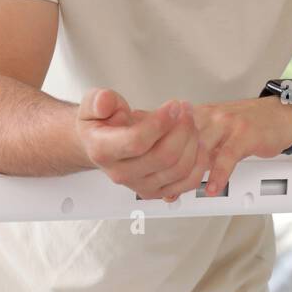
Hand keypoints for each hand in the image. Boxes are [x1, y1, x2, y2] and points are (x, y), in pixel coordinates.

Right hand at [75, 88, 207, 200]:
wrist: (99, 144)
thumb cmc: (100, 123)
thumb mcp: (92, 104)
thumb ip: (98, 100)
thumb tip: (104, 102)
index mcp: (103, 151)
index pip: (137, 142)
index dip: (161, 122)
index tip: (173, 105)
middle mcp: (121, 173)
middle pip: (163, 157)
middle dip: (182, 129)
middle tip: (185, 109)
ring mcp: (140, 185)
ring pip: (179, 169)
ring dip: (192, 142)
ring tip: (189, 122)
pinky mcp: (157, 191)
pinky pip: (187, 182)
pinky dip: (199, 163)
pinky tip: (196, 143)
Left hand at [148, 96, 291, 199]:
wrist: (279, 117)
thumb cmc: (244, 127)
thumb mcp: (212, 130)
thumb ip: (190, 146)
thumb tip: (163, 168)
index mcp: (196, 116)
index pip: (165, 128)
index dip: (150, 145)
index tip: (137, 163)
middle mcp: (207, 117)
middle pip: (178, 140)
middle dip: (166, 166)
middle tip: (157, 187)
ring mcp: (225, 125)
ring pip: (199, 149)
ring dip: (188, 174)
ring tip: (179, 191)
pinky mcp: (243, 135)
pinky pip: (227, 156)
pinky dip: (218, 175)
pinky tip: (212, 188)